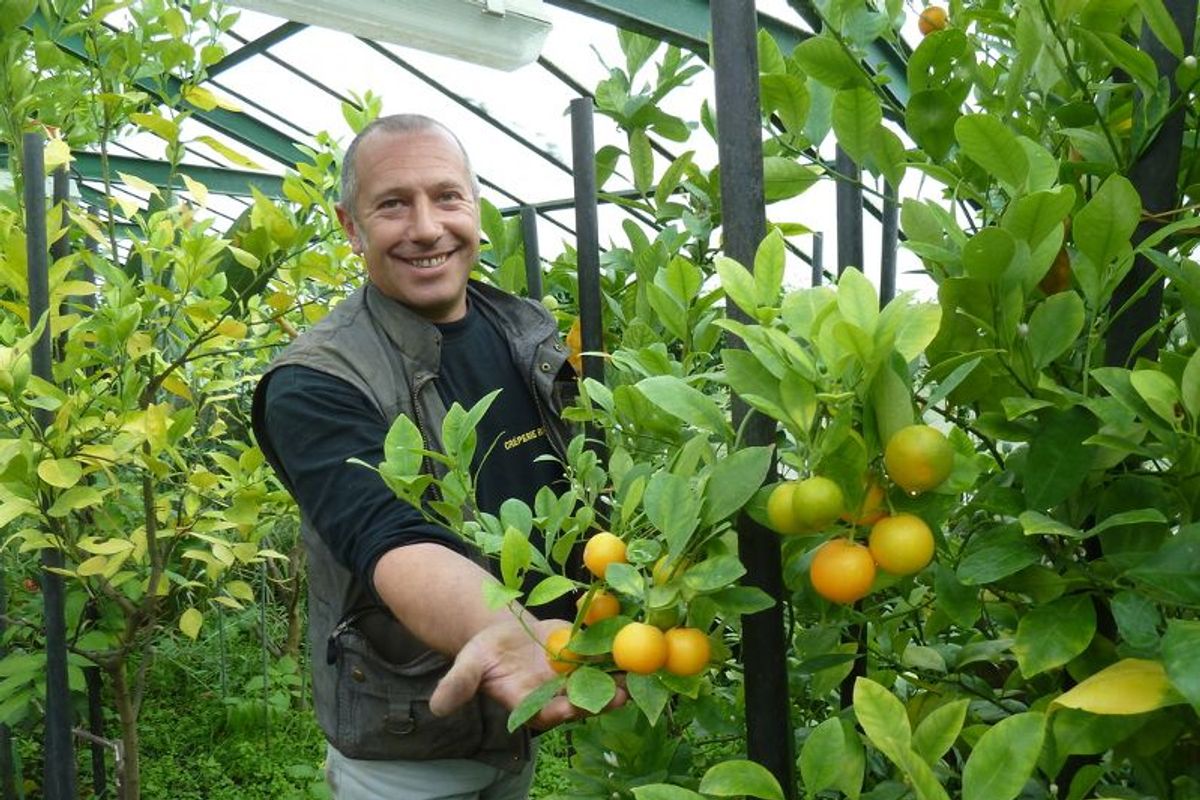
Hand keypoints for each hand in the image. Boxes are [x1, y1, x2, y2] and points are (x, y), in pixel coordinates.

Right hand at [429, 617, 624, 729]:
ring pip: (600, 682)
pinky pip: (603, 657)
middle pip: (583, 703)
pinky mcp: (584, 659)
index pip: (549, 715)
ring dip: (620, 678)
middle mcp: (557, 697)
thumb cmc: (483, 655)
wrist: (503, 634)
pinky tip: (632, 637)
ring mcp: (574, 679)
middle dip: (603, 699)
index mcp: (530, 705)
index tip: (575, 705)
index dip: (563, 711)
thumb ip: (458, 686)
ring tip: (638, 670)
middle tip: (622, 693)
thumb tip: (436, 706)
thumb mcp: (468, 666)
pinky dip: (617, 649)